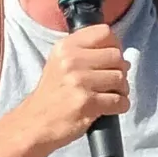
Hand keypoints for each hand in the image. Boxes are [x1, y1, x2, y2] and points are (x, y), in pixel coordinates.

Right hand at [15, 24, 126, 149]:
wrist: (34, 124)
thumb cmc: (52, 95)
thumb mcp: (60, 63)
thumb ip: (87, 54)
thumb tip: (124, 59)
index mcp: (65, 47)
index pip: (105, 33)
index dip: (115, 46)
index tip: (111, 59)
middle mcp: (71, 60)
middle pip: (117, 56)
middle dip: (120, 71)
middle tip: (111, 82)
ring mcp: (79, 82)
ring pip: (120, 79)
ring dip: (121, 90)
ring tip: (109, 95)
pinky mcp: (87, 103)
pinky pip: (119, 101)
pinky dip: (120, 106)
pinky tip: (109, 108)